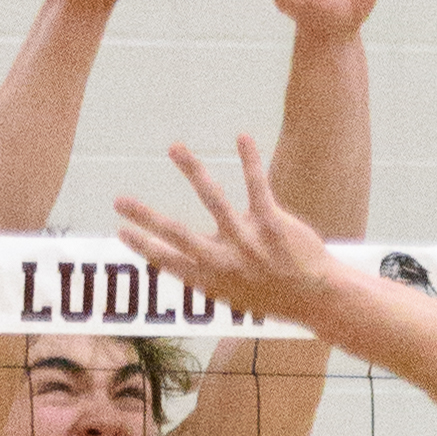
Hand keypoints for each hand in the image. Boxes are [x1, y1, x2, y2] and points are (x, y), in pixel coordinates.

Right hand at [115, 135, 332, 323]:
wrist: (317, 298)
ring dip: (191, 169)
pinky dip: (249, 159)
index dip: (142, 246)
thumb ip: (209, 276)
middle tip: (119, 200)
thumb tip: (185, 259)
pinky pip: (257, 185)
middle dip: (145, 216)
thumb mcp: (234, 296)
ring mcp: (247, 240)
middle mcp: (223, 260)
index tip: (120, 230)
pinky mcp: (272, 223)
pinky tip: (241, 136)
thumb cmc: (274, 296)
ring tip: (173, 147)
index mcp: (210, 280)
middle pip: (177, 233)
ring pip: (213, 199)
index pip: (167, 262)